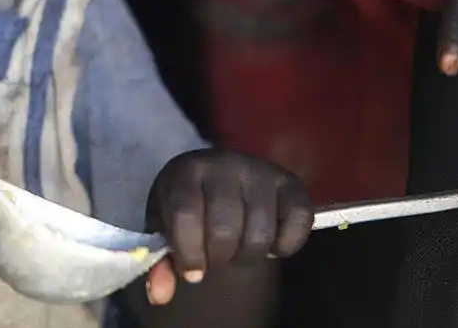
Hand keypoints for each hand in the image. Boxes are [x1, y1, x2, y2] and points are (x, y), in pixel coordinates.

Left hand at [143, 150, 312, 305]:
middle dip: (220, 256)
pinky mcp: (290, 183)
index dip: (189, 252)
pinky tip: (270, 244)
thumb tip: (159, 295)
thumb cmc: (188, 207)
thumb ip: (162, 262)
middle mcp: (224, 163)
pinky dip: (285, 246)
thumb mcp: (167, 229)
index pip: (186, 214)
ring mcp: (260, 170)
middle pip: (225, 229)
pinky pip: (297, 222)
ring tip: (239, 249)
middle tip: (217, 256)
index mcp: (185, 171)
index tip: (192, 273)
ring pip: (260, 232)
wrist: (216, 179)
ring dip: (249, 255)